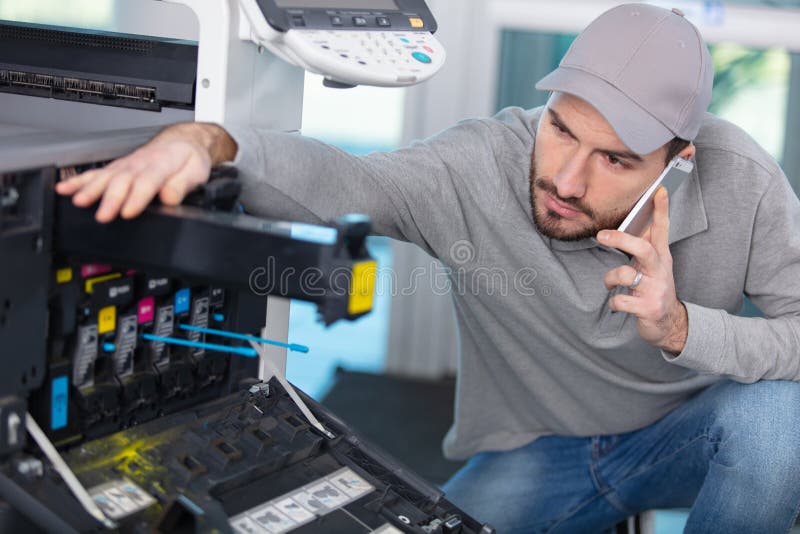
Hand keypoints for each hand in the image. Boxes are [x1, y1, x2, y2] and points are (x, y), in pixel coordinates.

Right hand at [55, 122, 236, 222]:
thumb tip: (169, 198)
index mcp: (162, 163)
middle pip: (123, 180)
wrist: (182, 143)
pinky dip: (79, 181)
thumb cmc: (189, 158)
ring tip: (80, 201)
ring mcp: (126, 165)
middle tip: (103, 215)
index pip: (148, 181)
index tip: (128, 212)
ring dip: (91, 189)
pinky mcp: (117, 168)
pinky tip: (65, 189)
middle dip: (111, 198)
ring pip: (106, 176)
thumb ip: (182, 185)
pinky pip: (95, 173)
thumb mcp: (196, 171)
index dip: (137, 197)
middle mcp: (140, 163)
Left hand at [598, 187, 687, 353]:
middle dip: (621, 239)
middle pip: (643, 248)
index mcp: (662, 258)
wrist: (669, 324)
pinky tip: (619, 304)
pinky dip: (614, 303)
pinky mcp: (648, 308)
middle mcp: (661, 270)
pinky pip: (620, 300)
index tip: (660, 190)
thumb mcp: (654, 268)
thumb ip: (645, 248)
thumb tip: (632, 224)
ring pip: (625, 275)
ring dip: (610, 279)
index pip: (662, 230)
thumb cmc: (654, 290)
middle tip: (601, 235)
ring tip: (611, 284)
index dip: (661, 211)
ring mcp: (656, 289)